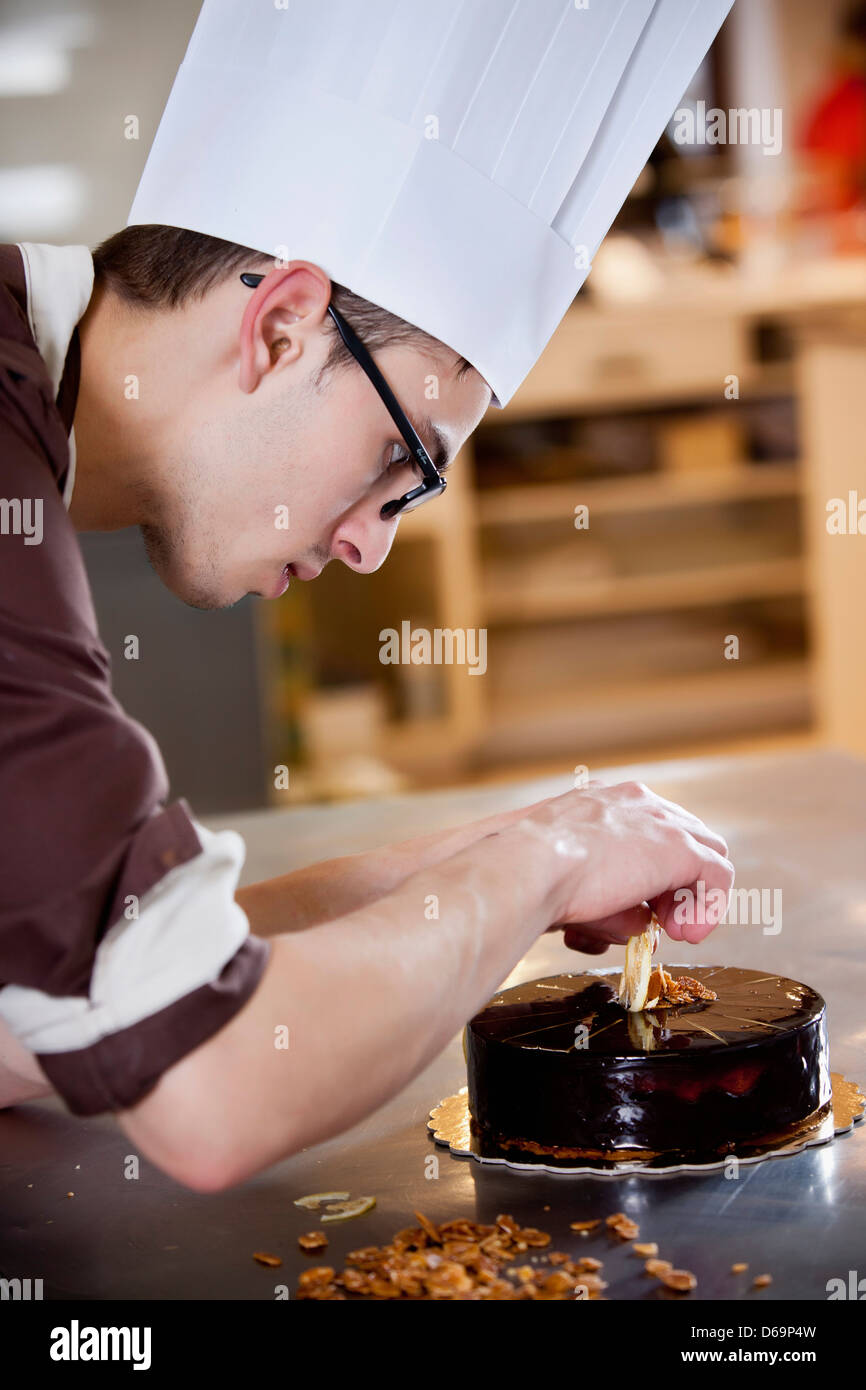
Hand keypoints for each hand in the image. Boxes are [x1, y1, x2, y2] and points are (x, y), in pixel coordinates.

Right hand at [520, 780, 733, 952]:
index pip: (648, 828)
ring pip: (705, 852)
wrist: (530, 866)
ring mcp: (659, 821)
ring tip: (675, 929)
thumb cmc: (532, 876)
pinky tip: (687, 931)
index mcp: (603, 801)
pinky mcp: (680, 848)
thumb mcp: (570, 881)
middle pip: (682, 837)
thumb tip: (640, 924)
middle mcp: (634, 801)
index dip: (651, 872)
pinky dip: (709, 906)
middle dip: (676, 883)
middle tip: (660, 921)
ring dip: (694, 895)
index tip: (642, 905)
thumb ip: (611, 899)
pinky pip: (718, 875)